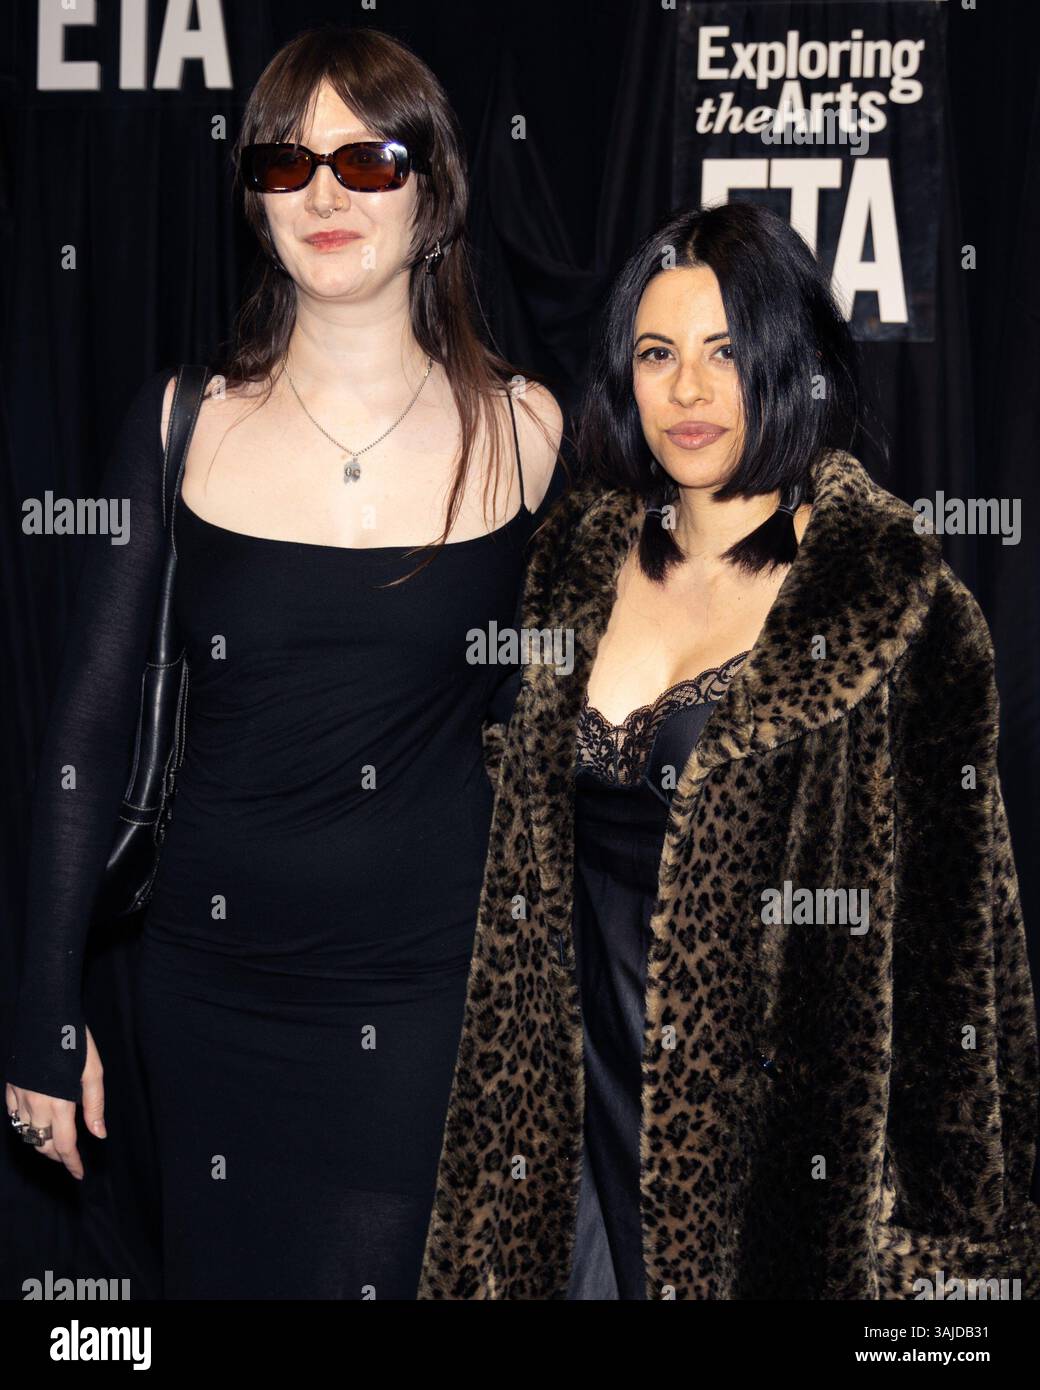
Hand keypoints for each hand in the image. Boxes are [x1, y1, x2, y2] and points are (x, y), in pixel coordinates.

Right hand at [5, 1025, 105, 1179]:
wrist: (45, 1014)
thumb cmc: (75, 1040)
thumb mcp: (93, 1072)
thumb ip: (94, 1106)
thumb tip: (98, 1135)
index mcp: (58, 1103)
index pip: (63, 1145)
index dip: (72, 1163)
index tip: (80, 1174)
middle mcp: (34, 1105)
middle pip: (43, 1144)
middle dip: (57, 1156)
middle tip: (71, 1159)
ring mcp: (19, 1096)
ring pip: (26, 1134)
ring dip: (41, 1143)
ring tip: (56, 1144)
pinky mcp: (10, 1087)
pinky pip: (14, 1116)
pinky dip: (24, 1126)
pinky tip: (35, 1123)